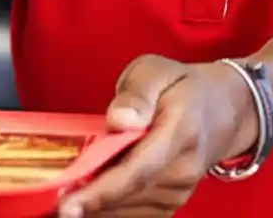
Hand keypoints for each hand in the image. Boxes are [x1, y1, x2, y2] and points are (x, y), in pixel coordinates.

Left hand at [59, 56, 257, 216]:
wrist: (224, 110)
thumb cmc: (181, 86)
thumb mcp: (156, 70)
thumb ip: (137, 92)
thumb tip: (119, 120)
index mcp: (180, 130)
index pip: (138, 170)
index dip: (101, 191)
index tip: (67, 204)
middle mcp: (183, 168)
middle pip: (129, 195)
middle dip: (88, 202)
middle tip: (48, 203)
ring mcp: (180, 190)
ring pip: (130, 211)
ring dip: (95, 209)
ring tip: (62, 200)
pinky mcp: (173, 202)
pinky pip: (137, 216)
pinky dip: (108, 212)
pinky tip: (86, 203)